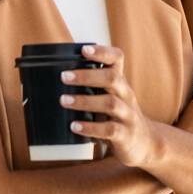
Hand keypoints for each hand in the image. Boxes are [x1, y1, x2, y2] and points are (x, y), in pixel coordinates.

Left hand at [58, 43, 154, 167]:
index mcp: (120, 83)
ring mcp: (128, 115)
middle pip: (112, 78)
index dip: (102, 52)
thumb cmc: (117, 117)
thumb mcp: (109, 98)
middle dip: (87, 76)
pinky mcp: (126, 135)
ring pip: (110, 103)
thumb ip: (90, 89)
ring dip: (85, 101)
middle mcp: (126, 95)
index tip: (84, 50)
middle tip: (64, 76)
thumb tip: (48, 82)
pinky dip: (91, 127)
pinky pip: (110, 129)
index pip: (117, 59)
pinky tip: (75, 126)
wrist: (145, 143)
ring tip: (64, 101)